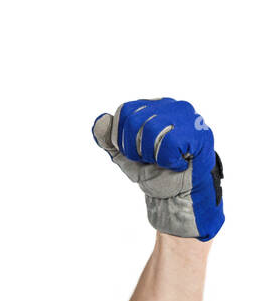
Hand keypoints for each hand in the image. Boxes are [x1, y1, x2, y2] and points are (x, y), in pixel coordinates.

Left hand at [92, 98, 222, 241]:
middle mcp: (172, 106)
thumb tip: (99, 121)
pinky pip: (172, 142)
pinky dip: (168, 160)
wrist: (174, 194)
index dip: (121, 137)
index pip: (125, 110)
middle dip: (134, 148)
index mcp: (152, 107)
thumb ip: (108, 139)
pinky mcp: (201, 133)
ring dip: (151, 154)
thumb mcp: (123, 155)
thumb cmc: (152, 170)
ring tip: (163, 161)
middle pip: (136, 120)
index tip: (132, 152)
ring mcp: (189, 118)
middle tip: (148, 159)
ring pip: (153, 128)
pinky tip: (178, 164)